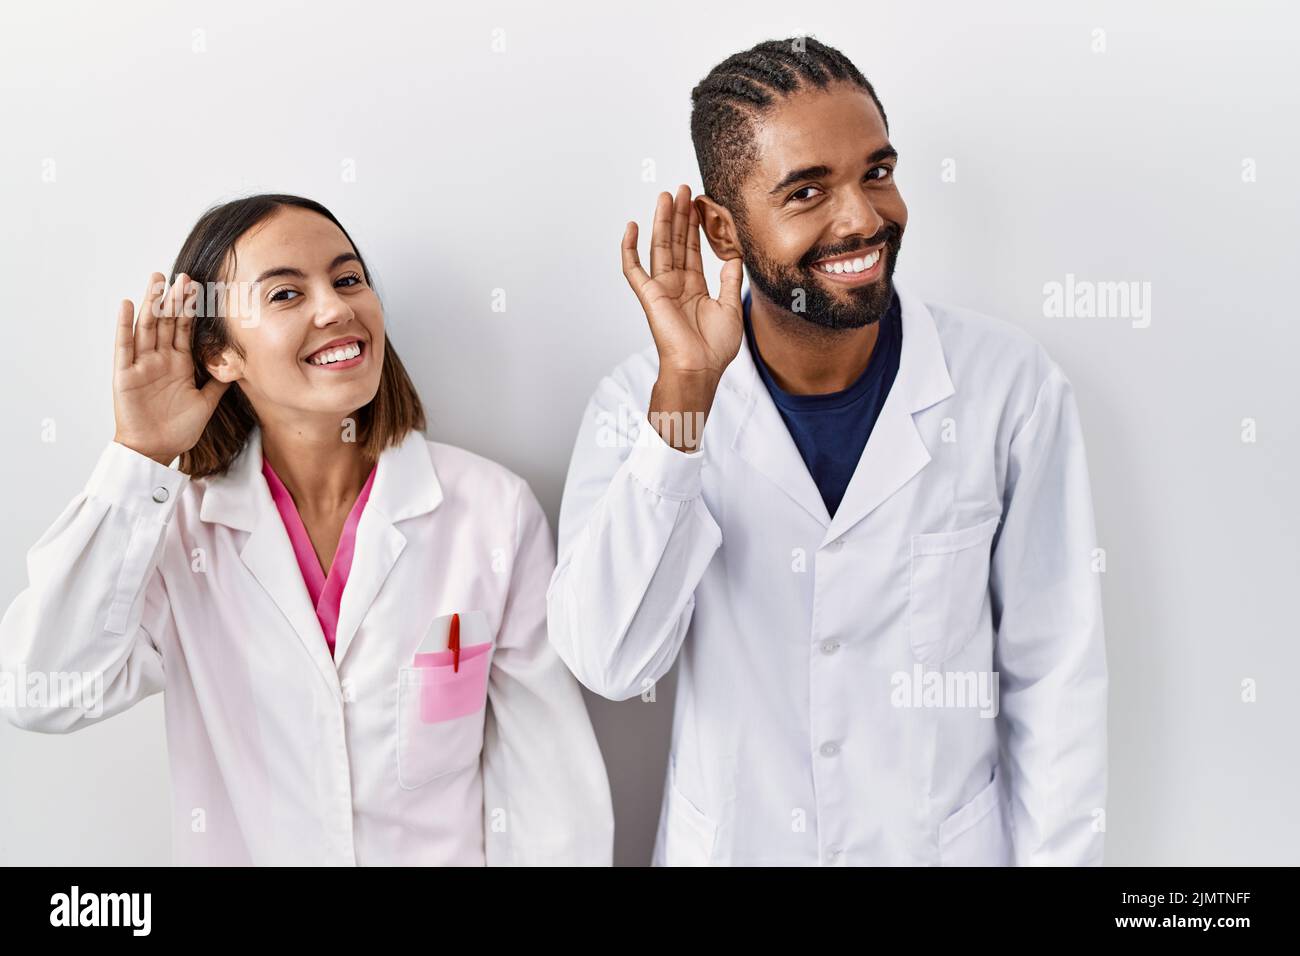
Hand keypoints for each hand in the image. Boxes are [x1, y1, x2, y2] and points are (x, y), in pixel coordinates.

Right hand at [112, 272, 230, 465]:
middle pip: (167, 322)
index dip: (190, 309)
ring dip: (151, 303)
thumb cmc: (178, 429)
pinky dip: (124, 325)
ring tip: (157, 280)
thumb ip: (219, 383)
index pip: (185, 329)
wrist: (157, 450)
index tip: (198, 287)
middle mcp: (160, 359)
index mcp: (179, 364)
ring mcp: (142, 365)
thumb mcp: (207, 403)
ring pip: (147, 327)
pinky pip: (124, 346)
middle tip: (183, 275)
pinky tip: (126, 304)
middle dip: (174, 299)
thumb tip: (240, 366)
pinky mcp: (125, 374)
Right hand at [621, 184, 743, 379]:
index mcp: (693, 288)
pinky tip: (632, 226)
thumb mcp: (730, 307)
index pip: (692, 249)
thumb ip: (730, 280)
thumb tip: (734, 256)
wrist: (699, 369)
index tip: (699, 204)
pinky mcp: (649, 296)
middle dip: (679, 215)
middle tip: (683, 189)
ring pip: (659, 247)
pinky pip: (634, 269)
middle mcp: (675, 285)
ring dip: (661, 221)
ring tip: (666, 196)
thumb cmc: (715, 348)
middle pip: (675, 242)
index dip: (694, 226)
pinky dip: (629, 248)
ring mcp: (661, 289)